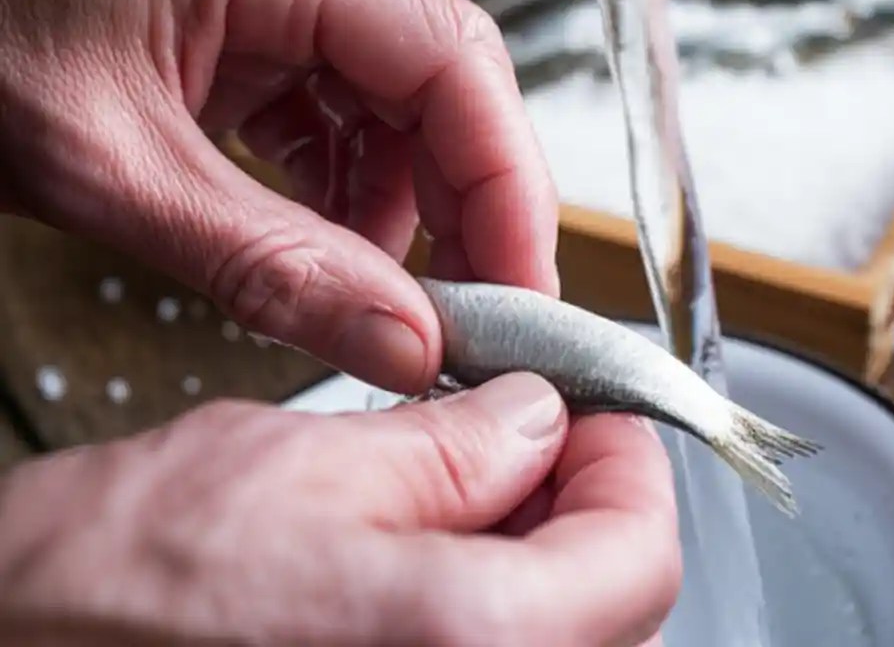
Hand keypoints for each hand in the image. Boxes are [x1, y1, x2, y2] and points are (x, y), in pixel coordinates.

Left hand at [0, 0, 558, 394]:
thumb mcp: (110, 165)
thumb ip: (266, 261)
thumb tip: (399, 338)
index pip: (452, 60)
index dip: (505, 182)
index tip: (518, 286)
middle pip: (445, 86)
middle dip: (468, 207)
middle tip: (470, 314)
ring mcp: (272, 5)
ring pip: (400, 111)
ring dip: (405, 212)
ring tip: (382, 295)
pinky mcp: (248, 45)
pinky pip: (339, 122)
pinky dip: (347, 199)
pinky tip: (328, 251)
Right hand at [0, 374, 679, 645]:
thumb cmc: (108, 591)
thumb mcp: (301, 465)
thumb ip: (455, 446)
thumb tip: (539, 418)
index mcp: (470, 643)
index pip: (641, 556)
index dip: (625, 465)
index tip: (588, 415)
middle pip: (618, 605)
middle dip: (585, 506)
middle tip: (529, 438)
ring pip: (568, 639)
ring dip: (544, 555)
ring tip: (466, 488)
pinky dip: (495, 604)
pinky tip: (431, 552)